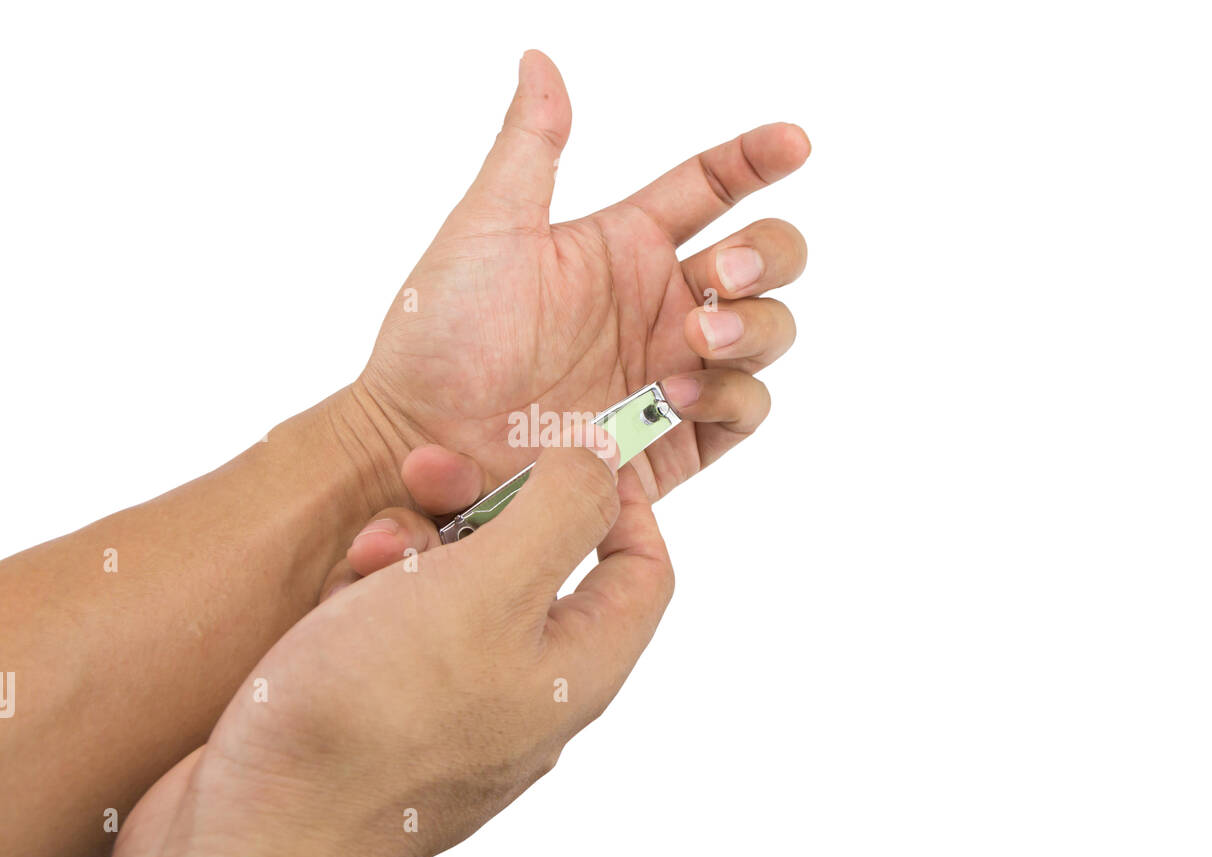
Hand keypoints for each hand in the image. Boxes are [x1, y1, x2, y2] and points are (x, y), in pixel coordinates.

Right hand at [112, 446, 672, 856]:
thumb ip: (558, 515)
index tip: (569, 449)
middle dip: (480, 507)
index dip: (617, 501)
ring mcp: (448, 696)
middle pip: (533, 561)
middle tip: (431, 474)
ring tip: (367, 559)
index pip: (642, 572)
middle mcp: (522, 685)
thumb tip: (602, 461)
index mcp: (575, 668)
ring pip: (452, 581)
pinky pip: (392, 617)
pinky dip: (366, 591)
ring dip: (411, 546)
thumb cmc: (368, 724)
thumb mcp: (486, 591)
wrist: (252, 824)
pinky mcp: (380, 697)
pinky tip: (335, 600)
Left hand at [346, 50, 807, 505]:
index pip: (712, 188)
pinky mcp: (672, 439)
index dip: (758, 158)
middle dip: (769, 253)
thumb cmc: (440, 335)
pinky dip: (733, 395)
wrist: (419, 440)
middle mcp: (658, 305)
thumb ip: (530, 147)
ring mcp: (670, 370)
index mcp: (624, 247)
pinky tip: (680, 393)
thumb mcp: (487, 229)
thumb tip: (538, 60)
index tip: (793, 143)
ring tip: (695, 339)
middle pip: (765, 261)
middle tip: (722, 272)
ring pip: (766, 331)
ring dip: (754, 326)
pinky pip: (744, 410)